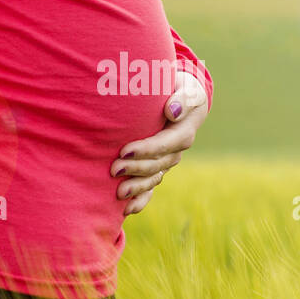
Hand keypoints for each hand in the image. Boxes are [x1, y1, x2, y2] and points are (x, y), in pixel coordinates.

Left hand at [109, 71, 209, 215]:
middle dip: (135, 169)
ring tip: (118, 193)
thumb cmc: (179, 89)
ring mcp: (166, 163)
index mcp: (182, 133)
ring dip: (136, 188)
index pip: (164, 145)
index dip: (145, 150)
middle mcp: (175, 152)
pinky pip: (151, 189)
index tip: (124, 150)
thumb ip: (181, 99)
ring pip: (152, 179)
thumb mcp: (186, 88)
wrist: (179, 99)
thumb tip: (171, 112)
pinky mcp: (156, 168)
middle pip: (156, 165)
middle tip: (113, 169)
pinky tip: (126, 210)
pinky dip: (140, 200)